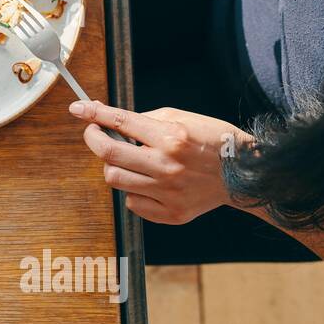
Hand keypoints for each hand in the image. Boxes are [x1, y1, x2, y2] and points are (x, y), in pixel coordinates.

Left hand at [69, 100, 251, 224]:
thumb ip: (145, 120)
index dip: (94, 114)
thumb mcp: (182, 118)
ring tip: (126, 159)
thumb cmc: (213, 141)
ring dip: (112, 166)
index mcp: (171, 137)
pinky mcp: (171, 214)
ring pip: (115, 179)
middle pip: (108, 154)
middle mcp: (167, 166)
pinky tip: (146, 181)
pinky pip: (132, 203)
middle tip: (94, 133)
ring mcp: (168, 193)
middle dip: (93, 139)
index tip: (78, 109)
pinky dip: (132, 190)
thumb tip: (111, 121)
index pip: (120, 122)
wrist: (245, 175)